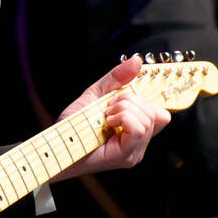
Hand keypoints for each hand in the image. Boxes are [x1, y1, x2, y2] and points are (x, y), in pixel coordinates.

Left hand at [50, 54, 170, 181]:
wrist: (56, 144)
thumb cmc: (73, 125)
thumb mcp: (97, 93)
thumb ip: (117, 78)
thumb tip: (137, 60)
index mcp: (136, 130)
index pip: (162, 115)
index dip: (147, 101)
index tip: (123, 96)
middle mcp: (139, 144)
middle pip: (156, 114)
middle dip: (130, 101)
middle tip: (108, 108)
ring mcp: (134, 152)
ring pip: (147, 119)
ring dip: (123, 109)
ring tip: (105, 116)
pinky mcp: (126, 156)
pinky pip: (138, 129)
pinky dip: (123, 118)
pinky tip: (107, 122)